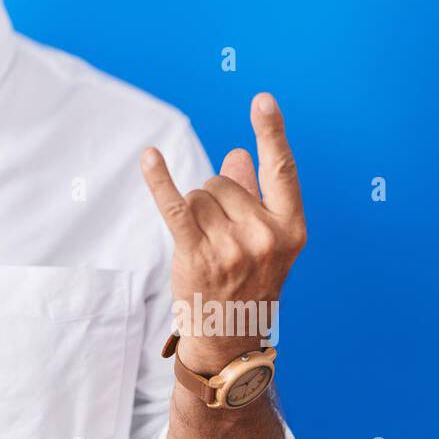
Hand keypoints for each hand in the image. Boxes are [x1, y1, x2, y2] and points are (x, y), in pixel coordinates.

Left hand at [140, 92, 306, 374]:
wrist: (228, 339)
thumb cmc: (246, 283)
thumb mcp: (262, 242)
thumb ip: (252, 195)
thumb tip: (238, 153)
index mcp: (290, 229)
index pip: (282, 170)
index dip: (272, 133)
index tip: (262, 100)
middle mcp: (266, 236)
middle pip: (223, 183)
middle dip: (214, 201)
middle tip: (220, 241)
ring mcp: (232, 248)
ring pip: (198, 196)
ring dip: (193, 215)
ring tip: (205, 250)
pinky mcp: (198, 255)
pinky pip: (176, 207)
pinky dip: (159, 180)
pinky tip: (148, 157)